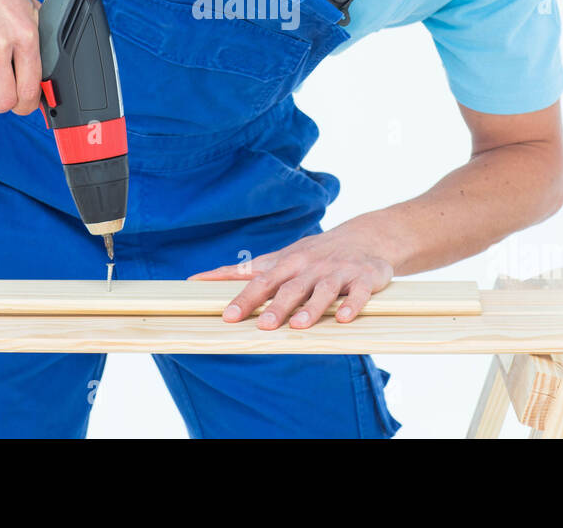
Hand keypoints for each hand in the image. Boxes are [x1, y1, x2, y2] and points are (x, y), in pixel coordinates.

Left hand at [187, 225, 393, 329]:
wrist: (365, 236)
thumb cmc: (313, 253)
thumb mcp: (278, 258)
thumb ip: (241, 271)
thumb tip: (197, 279)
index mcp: (288, 263)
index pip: (262, 281)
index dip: (245, 299)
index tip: (229, 316)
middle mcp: (311, 267)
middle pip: (291, 288)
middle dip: (278, 306)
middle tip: (264, 326)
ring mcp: (338, 272)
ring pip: (323, 291)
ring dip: (312, 308)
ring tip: (299, 325)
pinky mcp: (364, 279)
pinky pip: (358, 293)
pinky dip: (351, 305)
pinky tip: (344, 318)